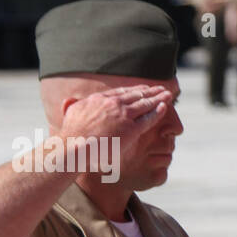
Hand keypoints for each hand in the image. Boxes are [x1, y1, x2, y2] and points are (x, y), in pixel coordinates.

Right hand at [57, 85, 173, 161]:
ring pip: (145, 104)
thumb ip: (72, 106)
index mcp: (98, 99)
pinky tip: (165, 107)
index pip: (120, 92)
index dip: (133, 90)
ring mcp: (123, 116)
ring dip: (158, 98)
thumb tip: (68, 102)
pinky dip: (158, 111)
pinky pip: (148, 118)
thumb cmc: (70, 136)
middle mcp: (112, 104)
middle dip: (149, 91)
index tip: (142, 89)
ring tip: (168, 94)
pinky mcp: (131, 129)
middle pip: (135, 94)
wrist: (75, 147)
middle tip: (160, 88)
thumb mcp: (69, 114)